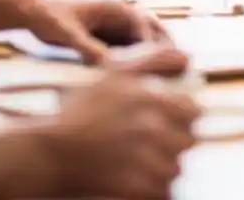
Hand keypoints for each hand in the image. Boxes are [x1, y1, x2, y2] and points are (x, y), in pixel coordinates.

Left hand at [22, 0, 168, 64]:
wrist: (30, 9)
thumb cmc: (48, 18)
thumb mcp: (68, 35)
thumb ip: (88, 49)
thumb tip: (108, 65)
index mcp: (115, 8)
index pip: (145, 28)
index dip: (155, 48)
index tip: (163, 67)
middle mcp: (119, 12)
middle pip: (153, 28)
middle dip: (167, 45)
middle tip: (181, 66)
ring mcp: (114, 20)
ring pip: (144, 35)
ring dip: (156, 49)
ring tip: (169, 70)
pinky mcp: (107, 30)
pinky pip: (130, 42)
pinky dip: (140, 54)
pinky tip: (143, 73)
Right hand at [34, 46, 201, 199]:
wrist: (50, 154)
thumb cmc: (82, 111)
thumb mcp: (114, 72)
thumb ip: (154, 58)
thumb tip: (186, 58)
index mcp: (149, 99)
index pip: (193, 110)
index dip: (185, 116)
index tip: (170, 120)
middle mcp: (149, 128)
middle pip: (188, 141)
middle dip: (175, 141)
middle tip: (154, 142)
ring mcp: (142, 161)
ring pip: (176, 168)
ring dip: (164, 166)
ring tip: (142, 161)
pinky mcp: (134, 188)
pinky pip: (163, 191)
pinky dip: (153, 188)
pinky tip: (136, 179)